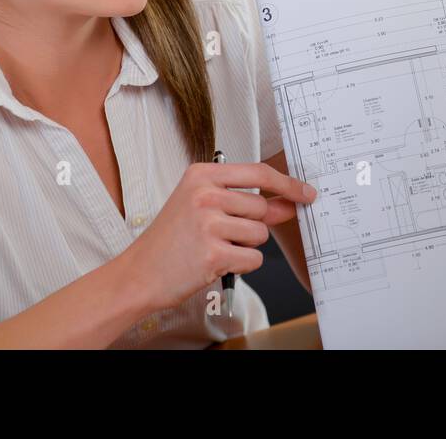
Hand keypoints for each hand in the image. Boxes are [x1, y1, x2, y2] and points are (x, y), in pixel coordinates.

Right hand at [123, 161, 316, 313]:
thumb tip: (288, 203)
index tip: (305, 192)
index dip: (287, 183)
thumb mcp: (204, 208)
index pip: (258, 173)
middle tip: (221, 234)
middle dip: (252, 225)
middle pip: (262, 207)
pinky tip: (216, 262)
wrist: (140, 273)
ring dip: (246, 246)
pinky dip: (242, 265)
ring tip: (214, 247)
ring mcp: (208, 224)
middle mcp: (205, 194)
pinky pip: (254, 259)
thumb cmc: (171, 240)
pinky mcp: (213, 254)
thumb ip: (247, 203)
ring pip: (260, 234)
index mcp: (201, 175)